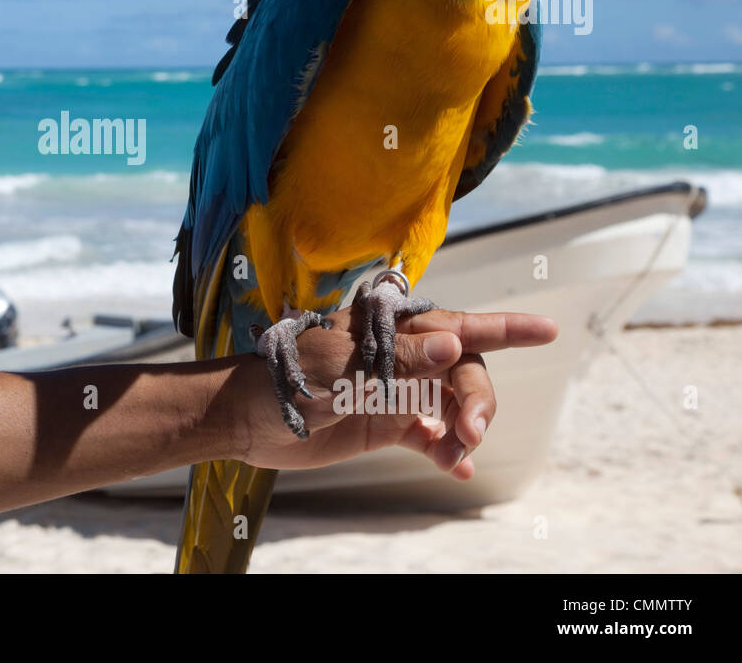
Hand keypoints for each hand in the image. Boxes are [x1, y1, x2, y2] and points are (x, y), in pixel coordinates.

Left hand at [231, 308, 556, 477]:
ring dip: (465, 428)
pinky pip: (430, 437)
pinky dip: (447, 452)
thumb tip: (452, 345)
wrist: (245, 416)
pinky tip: (457, 469)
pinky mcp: (384, 423)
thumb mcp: (341, 367)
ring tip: (459, 452)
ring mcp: (394, 391)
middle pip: (464, 372)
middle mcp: (399, 357)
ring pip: (452, 406)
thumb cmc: (286, 376)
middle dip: (478, 398)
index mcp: (390, 329)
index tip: (549, 330)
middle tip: (472, 431)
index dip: (506, 328)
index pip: (459, 326)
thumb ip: (398, 360)